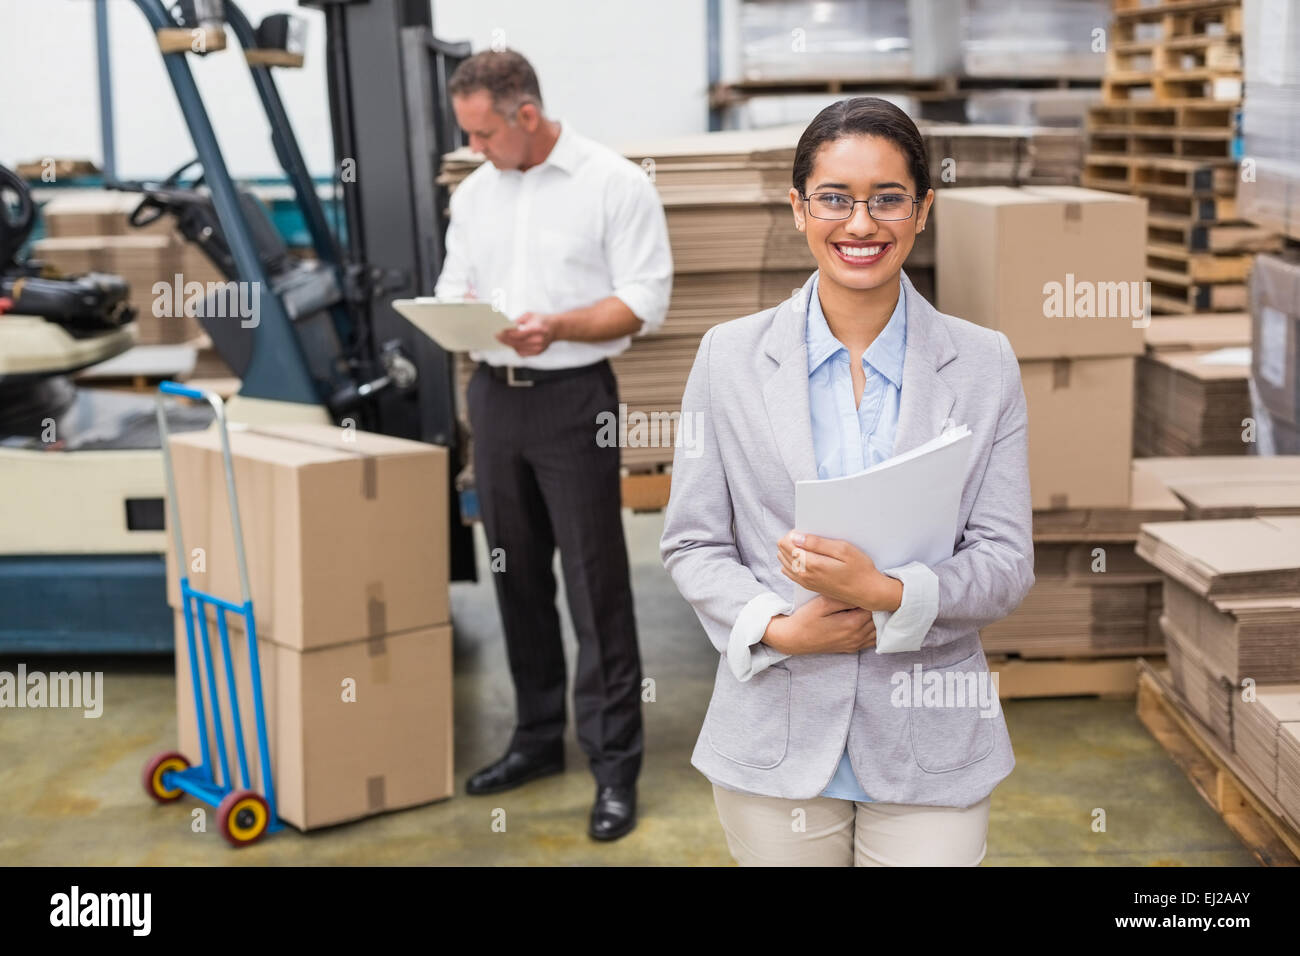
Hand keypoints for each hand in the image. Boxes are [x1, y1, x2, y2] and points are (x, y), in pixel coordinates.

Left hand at [496, 311, 555, 356]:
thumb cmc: (542, 320)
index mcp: (537, 328)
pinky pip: (522, 353)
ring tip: (501, 339)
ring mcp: (538, 348)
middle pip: (517, 342)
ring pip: (518, 348)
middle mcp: (538, 340)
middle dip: (505, 339)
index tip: (499, 331)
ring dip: (509, 344)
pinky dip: (515, 348)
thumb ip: (518, 321)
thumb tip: (507, 327)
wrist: (556, 328)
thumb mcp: (530, 315)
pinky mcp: (537, 352)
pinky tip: (511, 343)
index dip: (507, 333)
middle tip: (496, 336)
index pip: (518, 334)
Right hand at [762, 594, 875, 654]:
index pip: (876, 607)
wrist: (793, 639)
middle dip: (880, 606)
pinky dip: (876, 630)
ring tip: (876, 604)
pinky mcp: (851, 648)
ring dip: (880, 618)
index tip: (875, 586)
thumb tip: (863, 593)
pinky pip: (872, 640)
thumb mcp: (822, 604)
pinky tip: (871, 620)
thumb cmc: (805, 619)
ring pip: (878, 630)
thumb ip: (844, 599)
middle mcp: (857, 636)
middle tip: (878, 592)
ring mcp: (855, 644)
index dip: (877, 596)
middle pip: (880, 619)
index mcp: (852, 624)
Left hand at [777, 531, 900, 610]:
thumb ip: (817, 543)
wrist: (867, 592)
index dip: (793, 533)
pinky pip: (790, 572)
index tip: (807, 532)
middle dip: (791, 541)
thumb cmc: (859, 569)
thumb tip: (795, 537)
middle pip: (781, 552)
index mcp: (810, 564)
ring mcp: (805, 582)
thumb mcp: (842, 549)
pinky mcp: (808, 586)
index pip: (785, 543)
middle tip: (810, 538)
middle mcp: (803, 575)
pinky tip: (808, 558)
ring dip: (792, 552)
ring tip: (810, 548)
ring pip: (784, 562)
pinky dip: (794, 562)